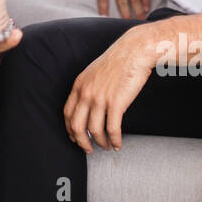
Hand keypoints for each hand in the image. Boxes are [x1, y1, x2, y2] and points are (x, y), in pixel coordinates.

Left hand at [63, 27, 157, 151]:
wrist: (134, 51)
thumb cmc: (118, 61)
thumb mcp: (95, 73)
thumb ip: (89, 88)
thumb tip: (89, 106)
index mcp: (79, 85)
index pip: (67, 114)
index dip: (70, 130)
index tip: (75, 138)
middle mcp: (86, 93)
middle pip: (76, 126)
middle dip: (82, 142)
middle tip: (88, 150)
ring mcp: (100, 99)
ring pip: (95, 130)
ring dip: (101, 143)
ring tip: (107, 147)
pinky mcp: (116, 103)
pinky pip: (112, 129)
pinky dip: (114, 140)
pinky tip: (118, 144)